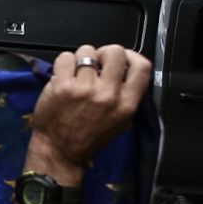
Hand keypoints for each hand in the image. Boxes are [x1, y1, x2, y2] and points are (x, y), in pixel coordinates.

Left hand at [26, 46, 151, 180]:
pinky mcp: (62, 86)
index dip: (131, 56)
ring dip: (82, 58)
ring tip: (78, 73)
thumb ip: (127, 95)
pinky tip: (64, 75)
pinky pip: (66, 57)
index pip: (142, 66)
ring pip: (88, 51)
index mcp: (126, 104)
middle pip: (115, 52)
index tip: (122, 59)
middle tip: (97, 63)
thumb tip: (125, 68)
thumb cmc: (90, 138)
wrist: (60, 152)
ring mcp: (84, 89)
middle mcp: (108, 95)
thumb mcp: (121, 121)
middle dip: (105, 53)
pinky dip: (64, 63)